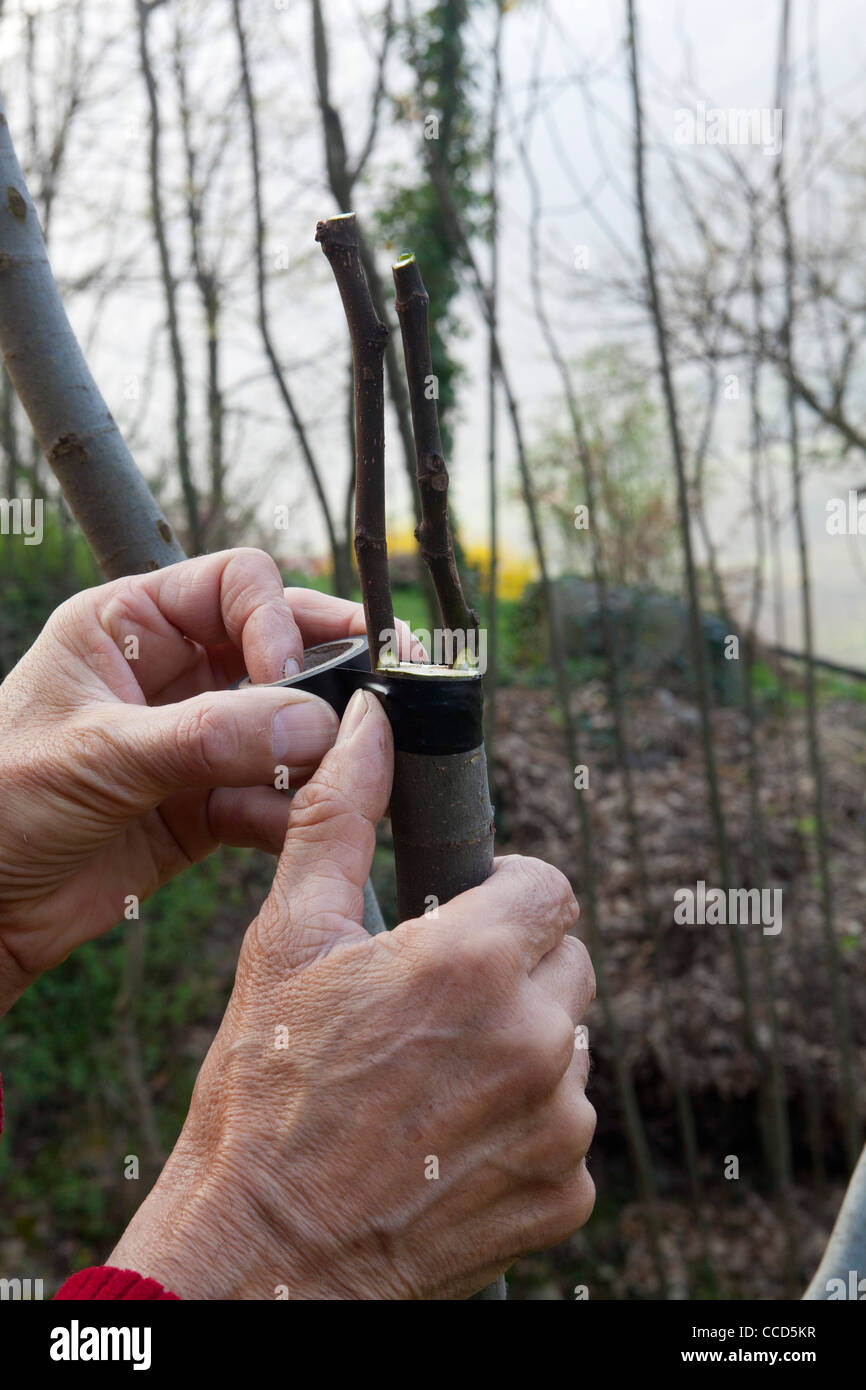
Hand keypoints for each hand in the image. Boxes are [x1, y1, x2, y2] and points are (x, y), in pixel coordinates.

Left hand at [0, 548, 414, 1007]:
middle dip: (327, 675)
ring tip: (339, 776)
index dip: (278, 622)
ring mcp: (197, 741)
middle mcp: (172, 673)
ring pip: (289, 728)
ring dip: (317, 753)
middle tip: (381, 694)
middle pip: (281, 648)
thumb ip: (206, 736)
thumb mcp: (97, 754)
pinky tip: (299, 826)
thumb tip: (312, 724)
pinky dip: (294, 812)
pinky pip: (275, 797)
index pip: (237, 584)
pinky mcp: (209, 806)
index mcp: (130, 624)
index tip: (288, 680)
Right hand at [110, 689, 595, 1299]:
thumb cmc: (263, 1095)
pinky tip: (448, 1142)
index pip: (551, 886)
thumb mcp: (288, 939)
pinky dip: (521, 1127)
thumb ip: (339, 819)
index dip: (505, 893)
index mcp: (475, 961)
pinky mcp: (565, 1192)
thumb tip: (368, 725)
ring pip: (568, 1044)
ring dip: (518, 1046)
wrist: (261, 1258)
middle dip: (512, 967)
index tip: (463, 918)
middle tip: (433, 1003)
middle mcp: (535, 1038)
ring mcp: (558, 1122)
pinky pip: (565, 1128)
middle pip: (566, 962)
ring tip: (431, 1079)